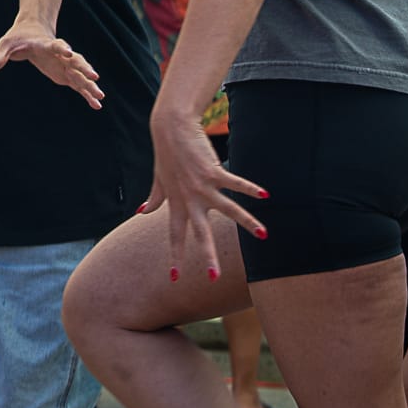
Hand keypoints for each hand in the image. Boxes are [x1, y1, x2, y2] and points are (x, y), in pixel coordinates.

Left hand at [0, 18, 103, 108]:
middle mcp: (61, 54)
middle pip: (75, 60)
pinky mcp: (66, 74)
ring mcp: (65, 64)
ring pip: (80, 75)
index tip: (69, 52)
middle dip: (84, 68)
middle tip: (95, 77)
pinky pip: (79, 85)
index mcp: (47, 44)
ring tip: (101, 98)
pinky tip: (97, 105)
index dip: (62, 47)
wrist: (33, 31)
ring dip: (90, 86)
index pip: (57, 45)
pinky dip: (87, 94)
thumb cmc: (18, 37)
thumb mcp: (6, 44)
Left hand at [140, 109, 268, 282]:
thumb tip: (142, 212)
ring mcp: (203, 186)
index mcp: (176, 203)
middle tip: (213, 278)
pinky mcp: (214, 171)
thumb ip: (154, 198)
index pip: (175, 235)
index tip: (174, 278)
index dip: (175, 256)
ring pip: (228, 209)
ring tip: (264, 235)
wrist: (170, 129)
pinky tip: (265, 196)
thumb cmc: (166, 155)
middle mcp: (190, 199)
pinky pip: (235, 183)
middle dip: (207, 255)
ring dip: (247, 223)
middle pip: (200, 233)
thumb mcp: (158, 180)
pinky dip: (250, 189)